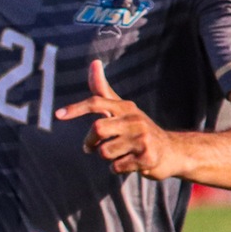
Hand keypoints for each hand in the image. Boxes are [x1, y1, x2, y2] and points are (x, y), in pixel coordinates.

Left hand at [57, 60, 186, 178]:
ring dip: (107, 158)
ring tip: (121, 154)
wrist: (172, 151)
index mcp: (126, 107)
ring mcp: (143, 138)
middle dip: (90, 142)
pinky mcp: (147, 157)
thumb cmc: (138, 130)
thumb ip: (103, 90)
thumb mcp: (122, 109)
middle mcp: (135, 119)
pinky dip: (118, 168)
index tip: (58, 114)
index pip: (97, 102)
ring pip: (104, 152)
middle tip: (93, 147)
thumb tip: (94, 63)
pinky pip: (116, 167)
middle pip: (97, 129)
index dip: (76, 108)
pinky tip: (131, 163)